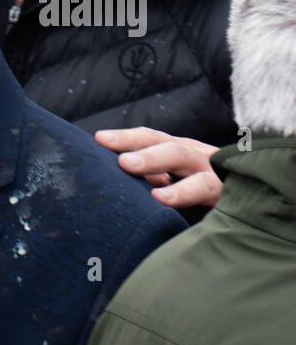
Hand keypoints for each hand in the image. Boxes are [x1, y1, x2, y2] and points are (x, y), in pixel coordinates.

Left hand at [94, 127, 222, 209]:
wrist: (245, 199)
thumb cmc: (194, 190)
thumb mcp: (169, 177)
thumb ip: (149, 176)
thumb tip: (114, 176)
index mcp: (179, 150)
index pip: (152, 139)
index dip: (127, 138)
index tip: (100, 139)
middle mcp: (198, 159)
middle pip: (174, 151)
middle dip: (150, 155)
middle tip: (124, 162)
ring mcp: (218, 178)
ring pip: (200, 179)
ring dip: (179, 187)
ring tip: (156, 195)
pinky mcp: (230, 199)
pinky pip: (214, 201)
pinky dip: (195, 202)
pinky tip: (172, 205)